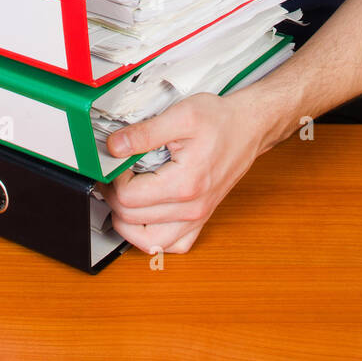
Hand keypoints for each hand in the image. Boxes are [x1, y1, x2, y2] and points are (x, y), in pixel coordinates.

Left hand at [102, 89, 261, 254]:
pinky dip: (152, 237)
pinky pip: (170, 245)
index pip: (128, 197)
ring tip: (125, 196)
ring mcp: (196, 218)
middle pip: (131, 220)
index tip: (117, 162)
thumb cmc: (220, 121)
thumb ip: (145, 132)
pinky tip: (147, 216)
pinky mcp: (200, 220)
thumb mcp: (181, 115)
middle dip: (115, 196)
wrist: (248, 128)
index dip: (114, 179)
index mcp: (184, 184)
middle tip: (116, 174)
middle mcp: (191, 209)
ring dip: (127, 222)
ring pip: (147, 242)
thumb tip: (115, 147)